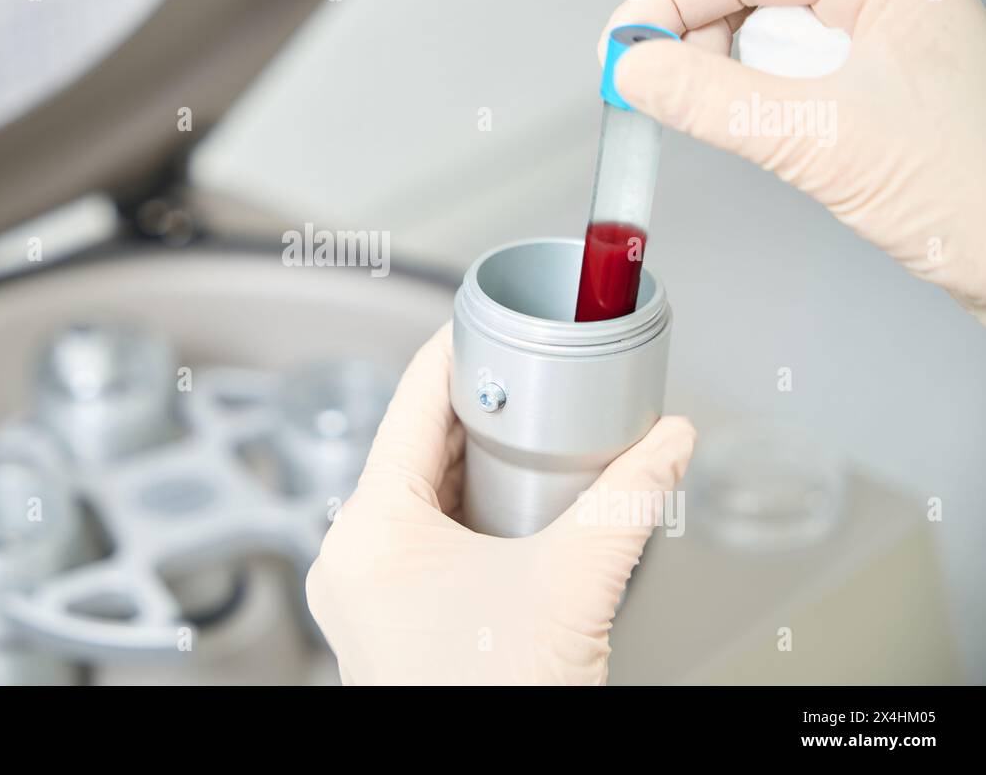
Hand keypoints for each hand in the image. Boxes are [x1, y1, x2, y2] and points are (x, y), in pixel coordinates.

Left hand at [305, 324, 695, 684]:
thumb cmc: (495, 703)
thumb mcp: (572, 586)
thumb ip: (628, 503)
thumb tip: (669, 442)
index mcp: (368, 531)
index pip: (409, 405)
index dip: (456, 353)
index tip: (490, 319)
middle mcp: (354, 557)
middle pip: (417, 447)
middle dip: (481, 412)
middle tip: (534, 379)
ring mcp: (368, 592)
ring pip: (423, 494)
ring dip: (478, 462)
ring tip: (532, 431)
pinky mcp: (393, 619)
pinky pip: (427, 537)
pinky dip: (472, 509)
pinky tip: (517, 502)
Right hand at [601, 0, 985, 323]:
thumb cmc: (971, 194)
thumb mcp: (818, 139)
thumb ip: (713, 100)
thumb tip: (637, 71)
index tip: (619, 49)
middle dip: (688, 19)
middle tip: (644, 73)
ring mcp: (876, 28)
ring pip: (760, 12)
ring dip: (713, 52)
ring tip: (692, 101)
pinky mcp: (866, 73)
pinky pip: (782, 55)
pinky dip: (741, 80)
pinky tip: (731, 112)